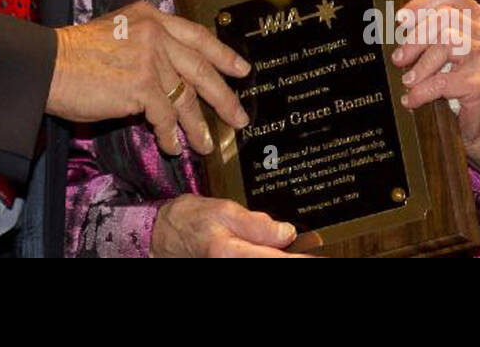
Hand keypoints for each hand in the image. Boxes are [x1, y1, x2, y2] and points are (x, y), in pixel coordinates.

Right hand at [45, 1, 249, 155]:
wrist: (48, 66)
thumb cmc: (74, 56)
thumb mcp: (116, 34)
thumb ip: (147, 46)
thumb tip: (172, 79)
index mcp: (150, 16)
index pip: (196, 35)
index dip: (221, 54)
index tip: (240, 68)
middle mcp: (155, 32)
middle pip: (201, 67)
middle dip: (223, 96)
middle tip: (238, 116)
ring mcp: (151, 57)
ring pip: (185, 96)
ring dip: (196, 125)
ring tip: (205, 143)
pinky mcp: (142, 84)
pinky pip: (166, 115)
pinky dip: (171, 134)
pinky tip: (172, 145)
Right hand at [151, 195, 302, 256]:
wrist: (160, 236)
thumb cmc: (188, 219)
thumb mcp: (221, 210)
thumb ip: (255, 223)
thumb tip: (287, 233)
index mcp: (230, 252)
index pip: (276, 260)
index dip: (301, 259)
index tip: (320, 255)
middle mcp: (230, 267)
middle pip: (272, 265)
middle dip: (293, 258)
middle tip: (313, 251)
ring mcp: (228, 269)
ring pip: (263, 264)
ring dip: (280, 258)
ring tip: (297, 250)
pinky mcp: (226, 267)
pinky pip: (253, 264)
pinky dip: (268, 258)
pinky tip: (277, 253)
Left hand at [392, 0, 479, 177]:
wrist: (479, 123)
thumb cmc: (457, 82)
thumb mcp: (443, 52)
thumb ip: (429, 33)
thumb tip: (398, 23)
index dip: (423, 2)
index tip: (400, 20)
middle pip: (446, 18)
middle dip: (416, 38)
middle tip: (399, 59)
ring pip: (447, 43)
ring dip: (420, 65)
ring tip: (407, 81)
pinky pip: (446, 80)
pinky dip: (423, 90)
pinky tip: (413, 99)